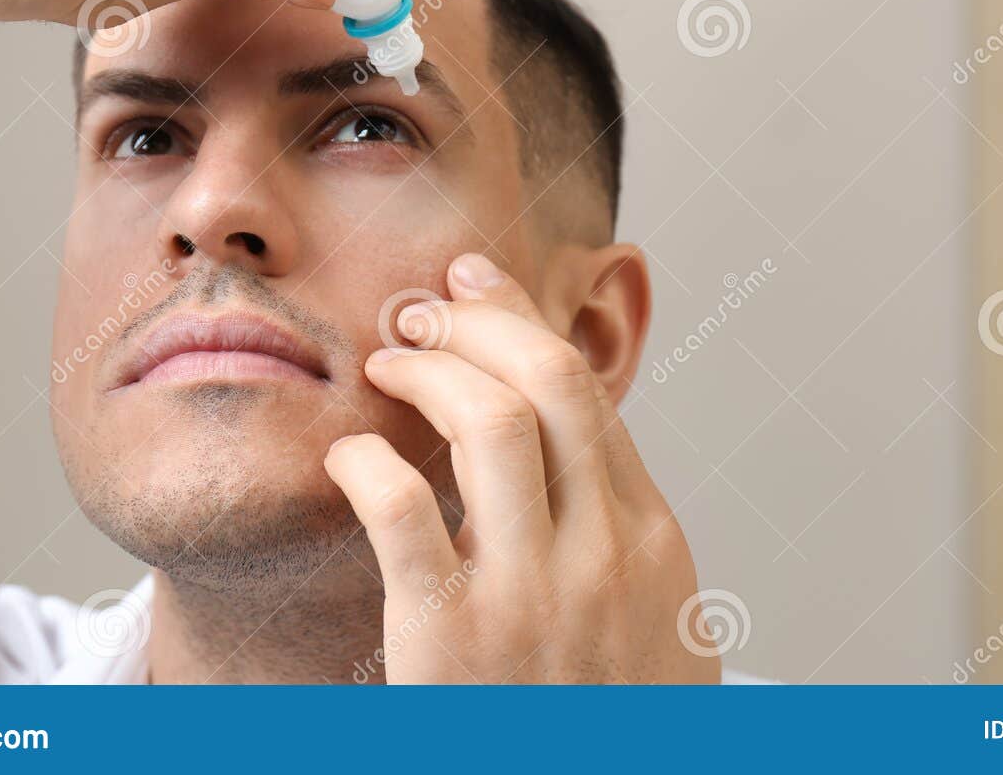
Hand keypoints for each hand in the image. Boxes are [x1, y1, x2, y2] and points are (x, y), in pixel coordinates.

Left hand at [325, 253, 720, 683]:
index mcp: (651, 540)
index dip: (522, 318)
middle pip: (546, 379)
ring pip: (489, 420)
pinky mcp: (452, 643)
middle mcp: (603, 554)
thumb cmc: (608, 722)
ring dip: (427, 368)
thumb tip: (565, 447)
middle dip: (479, 317)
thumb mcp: (651, 625)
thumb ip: (614, 536)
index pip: (588, 391)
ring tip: (386, 360)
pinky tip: (351, 457)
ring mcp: (533, 597)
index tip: (476, 282)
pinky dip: (368, 460)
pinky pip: (402, 508)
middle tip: (423, 306)